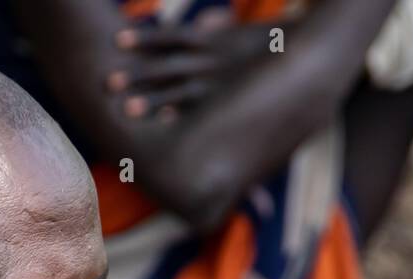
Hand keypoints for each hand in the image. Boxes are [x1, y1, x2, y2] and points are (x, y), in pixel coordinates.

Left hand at [108, 10, 286, 119]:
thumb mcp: (240, 34)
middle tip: (107, 82)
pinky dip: (181, 115)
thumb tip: (211, 20)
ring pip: (178, 89)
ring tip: (126, 107)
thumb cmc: (270, 46)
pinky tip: (161, 124)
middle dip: (137, 74)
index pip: (170, 37)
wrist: (305, 54)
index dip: (143, 38)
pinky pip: (202, 109)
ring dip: (151, 98)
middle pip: (165, 66)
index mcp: (210, 39)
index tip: (117, 40)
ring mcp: (218, 81)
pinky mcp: (228, 98)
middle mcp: (210, 60)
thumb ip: (220, 29)